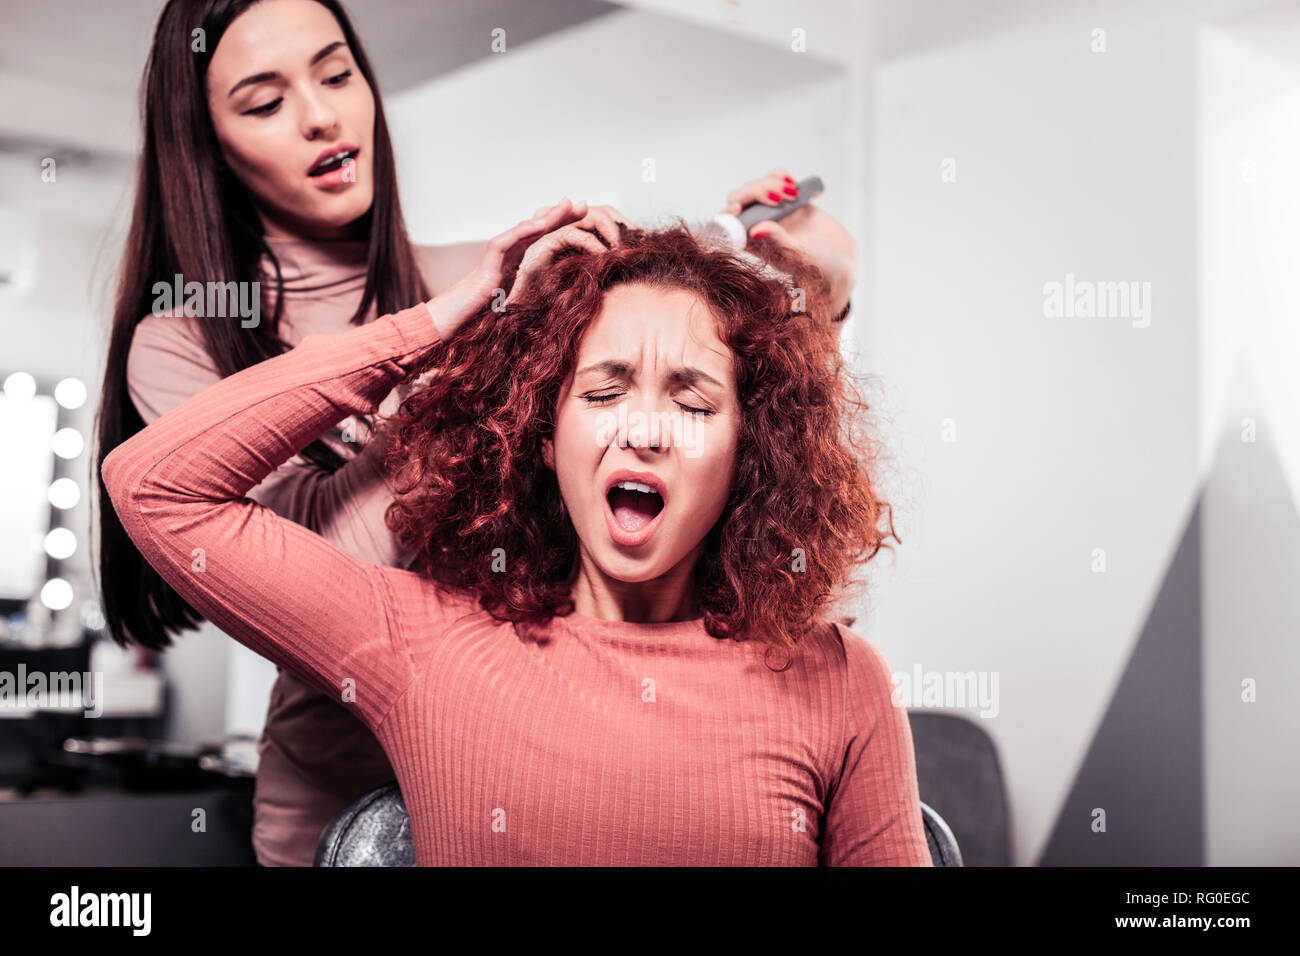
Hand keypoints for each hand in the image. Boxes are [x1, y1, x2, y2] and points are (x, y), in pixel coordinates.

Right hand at [425, 197, 618, 341]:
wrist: (456, 321)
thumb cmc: (483, 317)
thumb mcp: (516, 305)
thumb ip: (532, 298)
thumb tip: (556, 304)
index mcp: (517, 262)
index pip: (544, 239)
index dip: (564, 228)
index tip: (587, 220)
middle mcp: (508, 254)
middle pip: (537, 229)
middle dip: (561, 216)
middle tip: (584, 204)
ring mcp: (498, 255)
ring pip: (524, 230)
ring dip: (546, 217)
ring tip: (567, 206)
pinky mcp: (488, 262)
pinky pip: (507, 241)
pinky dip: (523, 231)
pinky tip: (541, 224)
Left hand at [724, 167, 856, 315]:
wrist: (843, 264)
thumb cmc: (819, 271)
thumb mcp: (800, 258)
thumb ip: (778, 242)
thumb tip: (755, 229)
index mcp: (752, 245)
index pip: (727, 225)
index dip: (727, 214)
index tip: (738, 209)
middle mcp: (758, 227)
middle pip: (740, 199)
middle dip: (755, 192)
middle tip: (779, 199)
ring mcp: (773, 212)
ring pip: (757, 186)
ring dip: (770, 183)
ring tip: (793, 194)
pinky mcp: (789, 200)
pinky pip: (776, 180)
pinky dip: (781, 176)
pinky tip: (796, 188)